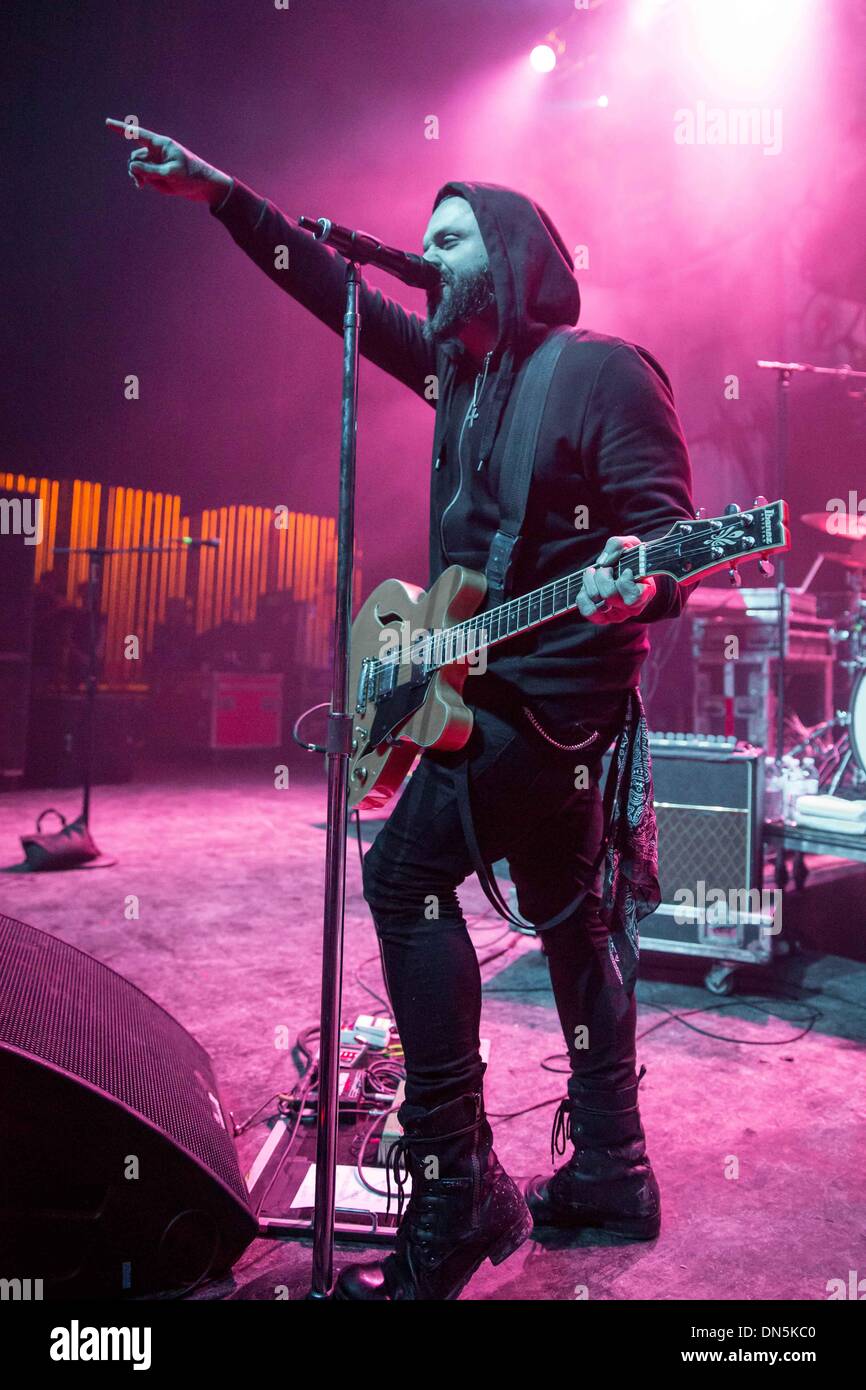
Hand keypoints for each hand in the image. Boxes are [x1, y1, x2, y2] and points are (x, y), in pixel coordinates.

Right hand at [105, 117, 230, 205]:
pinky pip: (145, 176)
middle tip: (140, 183)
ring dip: (139, 177)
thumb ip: (150, 171)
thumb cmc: (192, 177)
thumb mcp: (170, 174)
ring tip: (142, 186)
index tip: (106, 122)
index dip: (121, 129)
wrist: (205, 187)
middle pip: (135, 157)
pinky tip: (141, 186)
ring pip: (138, 167)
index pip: (137, 134)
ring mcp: (157, 162)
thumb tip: (131, 166)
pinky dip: (144, 181)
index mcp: (161, 144)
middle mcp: (157, 151)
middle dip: (134, 169)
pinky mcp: (159, 172)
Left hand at [576, 535, 655, 624]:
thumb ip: (617, 545)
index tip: (626, 570)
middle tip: (607, 569)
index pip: (633, 596)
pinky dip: (583, 595)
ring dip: (591, 582)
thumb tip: (603, 562)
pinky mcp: (601, 618)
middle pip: (609, 594)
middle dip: (603, 575)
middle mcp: (632, 608)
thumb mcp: (628, 544)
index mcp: (645, 593)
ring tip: (595, 574)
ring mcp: (616, 615)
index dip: (624, 580)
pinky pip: (586, 610)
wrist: (624, 570)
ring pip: (595, 600)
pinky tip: (588, 586)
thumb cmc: (630, 558)